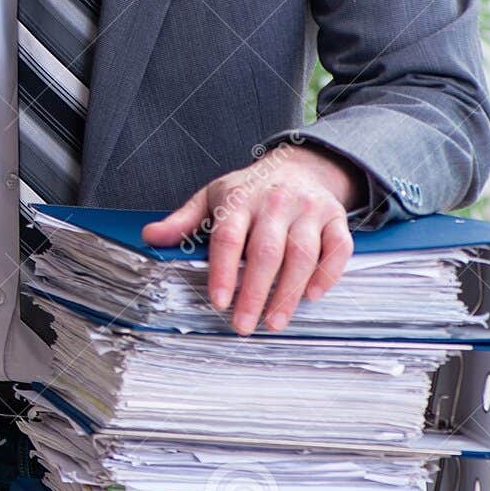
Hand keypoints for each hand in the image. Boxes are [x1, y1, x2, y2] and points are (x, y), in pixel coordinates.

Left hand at [142, 144, 365, 333]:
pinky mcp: (335, 218)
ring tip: (275, 322)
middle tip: (244, 325)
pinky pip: (338, 248)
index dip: (223, 271)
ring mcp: (309, 209)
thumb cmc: (250, 190)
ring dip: (289, 291)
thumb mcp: (211, 197)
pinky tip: (312, 296)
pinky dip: (328, 273)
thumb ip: (183, 221)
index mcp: (240, 198)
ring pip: (302, 253)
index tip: (218, 301)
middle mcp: (276, 201)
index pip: (229, 237)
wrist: (299, 166)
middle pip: (266, 251)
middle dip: (255, 292)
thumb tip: (151, 237)